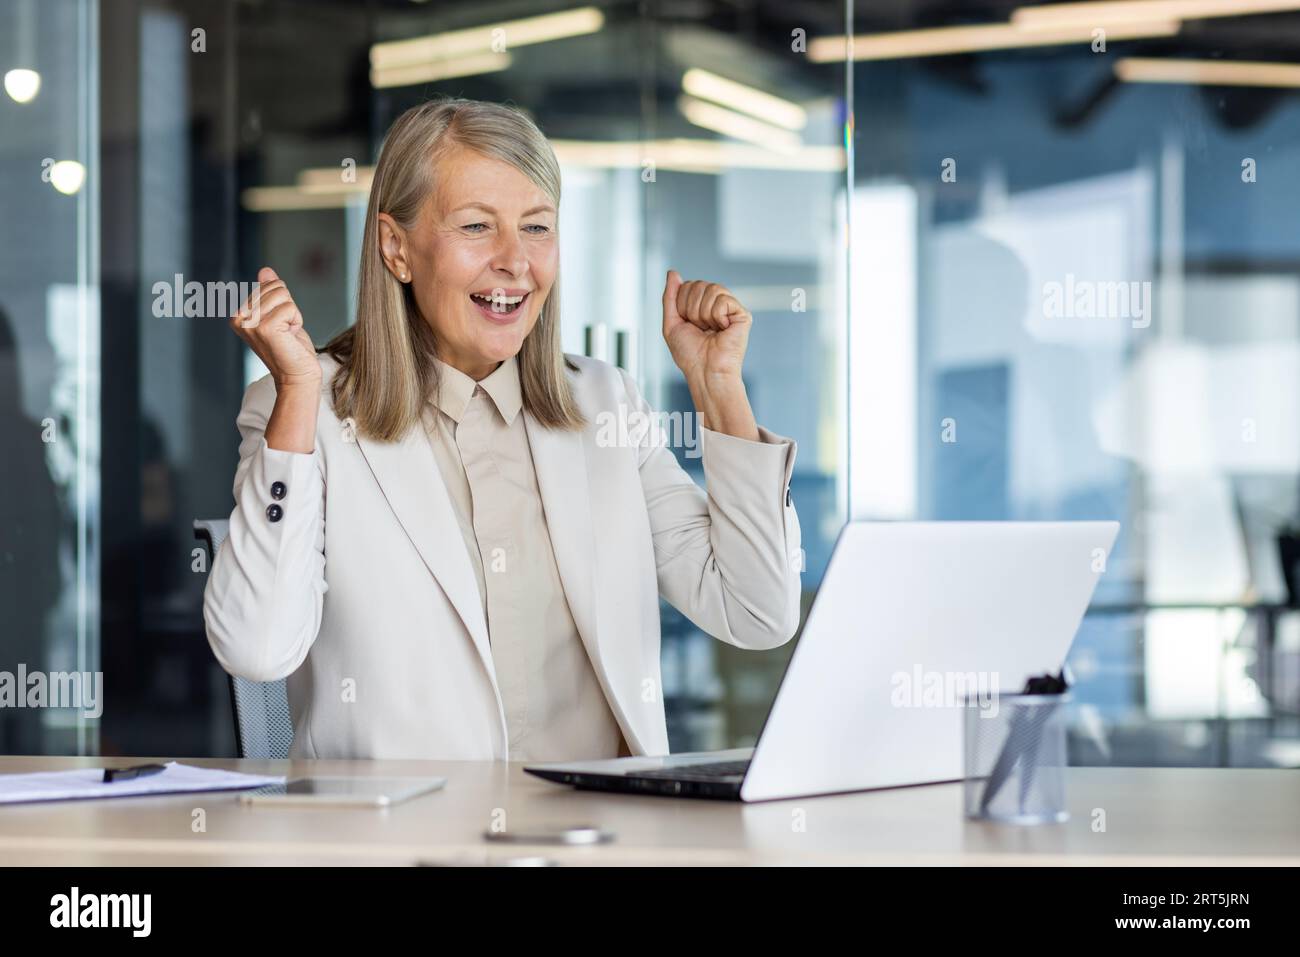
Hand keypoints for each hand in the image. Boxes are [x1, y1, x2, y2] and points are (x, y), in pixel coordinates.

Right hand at [230, 266, 320, 388]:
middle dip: (289, 308)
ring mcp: (250, 323)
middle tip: (285, 330)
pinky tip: (289, 337)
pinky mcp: (265, 328)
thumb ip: (270, 292)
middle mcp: (239, 318)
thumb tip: (266, 271)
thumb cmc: (290, 347)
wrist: (297, 375)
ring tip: (287, 333)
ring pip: (284, 295)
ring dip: (293, 315)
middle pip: (277, 287)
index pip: (270, 285)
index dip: (283, 303)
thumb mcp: (279, 314)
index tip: (280, 325)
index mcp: (238, 314)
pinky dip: (296, 321)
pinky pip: (290, 307)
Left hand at [661, 270, 757, 441]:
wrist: (704, 371)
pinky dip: (716, 316)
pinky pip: (723, 299)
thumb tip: (673, 273)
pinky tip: (722, 329)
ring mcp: (731, 308)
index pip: (688, 285)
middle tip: (700, 329)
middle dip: (691, 309)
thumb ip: (670, 297)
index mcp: (701, 305)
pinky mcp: (742, 314)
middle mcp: (717, 304)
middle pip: (699, 284)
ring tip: (710, 330)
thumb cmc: (690, 354)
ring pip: (711, 289)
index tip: (688, 324)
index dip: (682, 305)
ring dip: (703, 314)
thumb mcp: (672, 323)